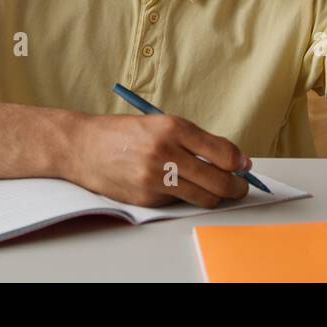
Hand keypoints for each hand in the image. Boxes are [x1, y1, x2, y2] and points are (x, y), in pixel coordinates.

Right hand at [67, 114, 251, 207]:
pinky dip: (184, 197)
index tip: (244, 167)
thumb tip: (232, 159)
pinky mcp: (146, 198)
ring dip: (216, 196)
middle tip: (239, 186)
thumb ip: (195, 140)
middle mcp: (165, 152)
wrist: (82, 146)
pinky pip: (179, 202)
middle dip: (236, 186)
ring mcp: (155, 178)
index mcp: (173, 127)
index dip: (240, 163)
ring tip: (216, 191)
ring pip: (204, 197)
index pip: (223, 152)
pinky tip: (176, 187)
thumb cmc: (124, 133)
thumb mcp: (161, 124)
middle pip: (219, 180)